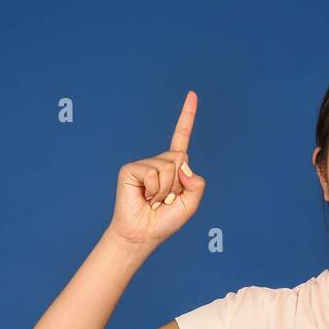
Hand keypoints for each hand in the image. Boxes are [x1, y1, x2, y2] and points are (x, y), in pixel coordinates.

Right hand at [107, 89, 206, 252]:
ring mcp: (144, 164)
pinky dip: (153, 189)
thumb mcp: (191, 204)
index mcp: (174, 167)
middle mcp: (159, 161)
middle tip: (165, 199)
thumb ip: (197, 185)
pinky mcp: (130, 169)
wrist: (143, 234)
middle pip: (181, 158)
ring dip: (166, 190)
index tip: (192, 94)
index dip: (187, 116)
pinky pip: (153, 174)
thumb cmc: (165, 221)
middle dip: (179, 183)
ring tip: (153, 200)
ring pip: (168, 167)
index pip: (181, 138)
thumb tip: (184, 164)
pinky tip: (144, 197)